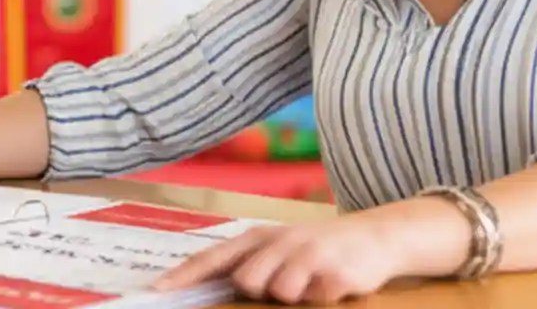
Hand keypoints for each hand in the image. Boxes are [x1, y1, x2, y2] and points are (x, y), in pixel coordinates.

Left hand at [153, 213, 405, 304]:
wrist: (379, 236)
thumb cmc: (317, 248)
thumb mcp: (280, 247)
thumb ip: (247, 264)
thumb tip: (208, 286)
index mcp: (262, 236)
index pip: (215, 256)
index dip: (186, 274)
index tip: (157, 290)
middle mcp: (283, 241)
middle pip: (248, 280)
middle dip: (259, 290)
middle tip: (284, 284)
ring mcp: (311, 256)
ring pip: (281, 293)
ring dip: (294, 296)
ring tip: (310, 285)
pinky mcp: (338, 274)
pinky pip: (316, 300)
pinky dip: (322, 299)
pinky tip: (332, 286)